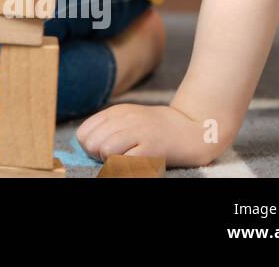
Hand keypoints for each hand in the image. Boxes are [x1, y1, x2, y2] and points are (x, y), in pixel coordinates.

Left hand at [75, 103, 216, 168]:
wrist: (194, 129)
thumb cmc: (158, 129)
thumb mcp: (130, 119)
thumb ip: (108, 127)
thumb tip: (87, 144)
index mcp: (117, 112)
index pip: (84, 132)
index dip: (89, 146)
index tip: (104, 150)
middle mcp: (126, 119)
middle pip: (92, 143)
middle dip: (98, 155)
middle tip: (116, 157)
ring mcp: (139, 132)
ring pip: (105, 150)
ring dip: (111, 161)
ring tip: (127, 160)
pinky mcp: (153, 148)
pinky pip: (125, 161)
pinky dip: (126, 167)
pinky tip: (137, 164)